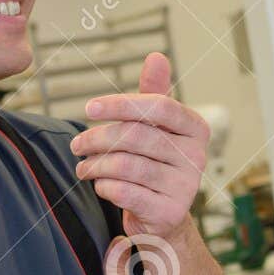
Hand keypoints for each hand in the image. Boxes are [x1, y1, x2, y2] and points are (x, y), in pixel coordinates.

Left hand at [73, 54, 208, 240]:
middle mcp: (197, 156)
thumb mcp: (156, 128)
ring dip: (96, 165)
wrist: (163, 218)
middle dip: (98, 138)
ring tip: (83, 167)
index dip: (121, 104)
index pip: (159, 106)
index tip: (89, 108)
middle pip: (137, 135)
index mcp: (196, 128)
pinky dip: (105, 186)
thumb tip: (156, 56)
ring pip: (127, 165)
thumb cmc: (155, 164)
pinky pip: (125, 192)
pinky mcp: (169, 212)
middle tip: (76, 144)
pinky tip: (100, 184)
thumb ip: (154, 94)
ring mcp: (186, 186)